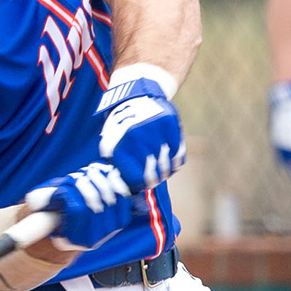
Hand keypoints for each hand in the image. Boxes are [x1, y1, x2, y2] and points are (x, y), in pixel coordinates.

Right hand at [24, 161, 133, 251]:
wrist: (71, 217)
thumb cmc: (53, 207)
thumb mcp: (39, 204)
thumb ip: (38, 201)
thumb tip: (38, 200)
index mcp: (69, 240)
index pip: (77, 209)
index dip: (74, 190)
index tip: (68, 180)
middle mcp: (90, 241)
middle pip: (96, 203)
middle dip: (88, 182)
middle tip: (81, 173)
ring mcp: (108, 232)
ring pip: (111, 198)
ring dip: (101, 179)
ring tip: (91, 170)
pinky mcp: (120, 221)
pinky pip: (123, 198)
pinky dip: (116, 182)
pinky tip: (107, 172)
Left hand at [96, 69, 185, 191]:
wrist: (136, 95)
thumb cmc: (122, 128)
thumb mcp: (111, 145)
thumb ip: (119, 169)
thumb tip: (129, 195)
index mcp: (119, 144)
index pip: (136, 179)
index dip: (141, 185)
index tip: (142, 184)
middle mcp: (136, 136)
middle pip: (153, 174)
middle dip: (154, 180)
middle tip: (154, 178)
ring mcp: (154, 129)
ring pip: (168, 166)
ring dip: (166, 171)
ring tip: (162, 169)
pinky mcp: (170, 123)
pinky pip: (179, 154)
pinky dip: (176, 161)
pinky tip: (170, 158)